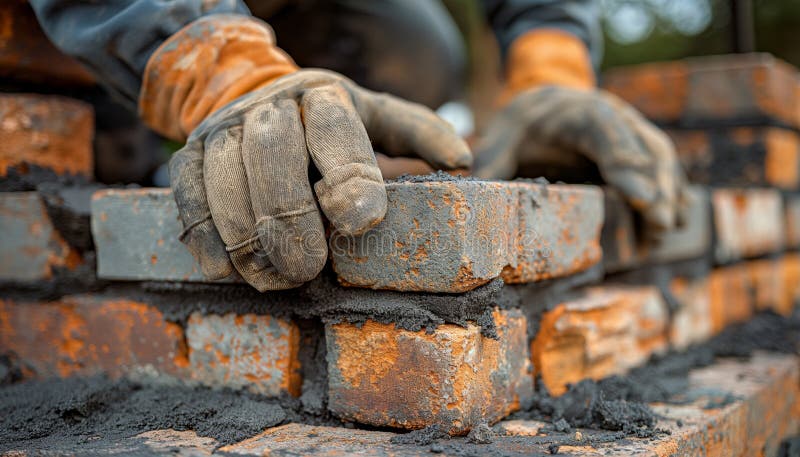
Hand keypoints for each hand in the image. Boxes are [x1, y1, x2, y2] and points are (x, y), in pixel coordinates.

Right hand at [170, 69, 471, 290]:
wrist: (250, 101)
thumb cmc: (326, 125)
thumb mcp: (375, 117)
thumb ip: (417, 134)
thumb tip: (464, 162)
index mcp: (324, 97)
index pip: (335, 132)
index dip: (349, 177)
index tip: (359, 222)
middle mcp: (269, 107)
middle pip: (273, 157)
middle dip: (290, 220)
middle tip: (308, 270)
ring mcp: (222, 130)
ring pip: (226, 182)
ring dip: (249, 241)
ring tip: (275, 280)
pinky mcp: (187, 158)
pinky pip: (189, 200)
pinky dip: (209, 242)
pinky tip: (231, 271)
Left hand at [474, 86, 689, 238]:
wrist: (544, 105)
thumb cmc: (520, 128)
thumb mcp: (499, 143)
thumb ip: (490, 171)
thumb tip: (469, 203)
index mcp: (576, 112)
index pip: (606, 131)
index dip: (625, 163)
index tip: (639, 198)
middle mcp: (614, 116)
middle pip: (645, 147)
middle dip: (655, 187)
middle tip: (657, 226)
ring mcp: (632, 131)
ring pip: (661, 158)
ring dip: (667, 195)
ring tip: (660, 235)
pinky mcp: (641, 150)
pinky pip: (663, 169)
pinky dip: (669, 195)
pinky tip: (668, 225)